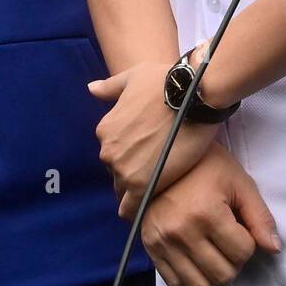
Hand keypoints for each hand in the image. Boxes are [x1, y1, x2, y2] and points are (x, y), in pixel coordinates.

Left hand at [89, 61, 219, 213]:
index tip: (148, 153)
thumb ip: (111, 87)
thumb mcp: (134, 76)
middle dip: (134, 171)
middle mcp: (108, 151)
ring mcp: (123, 169)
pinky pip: (132, 208)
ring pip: (125, 190)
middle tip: (158, 166)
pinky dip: (140, 209)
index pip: (113, 153)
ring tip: (162, 182)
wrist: (194, 93)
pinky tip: (155, 202)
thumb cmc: (166, 80)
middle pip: (118, 172)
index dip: (131, 154)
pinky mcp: (141, 185)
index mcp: (105, 130)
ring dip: (140, 187)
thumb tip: (91, 88)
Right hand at [140, 142, 280, 285]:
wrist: (165, 154)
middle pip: (223, 274)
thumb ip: (260, 217)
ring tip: (214, 250)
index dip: (249, 242)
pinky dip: (190, 275)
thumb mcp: (239, 182)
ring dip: (213, 272)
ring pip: (200, 284)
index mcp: (207, 212)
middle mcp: (182, 231)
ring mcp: (163, 241)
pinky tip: (195, 255)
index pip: (243, 252)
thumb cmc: (206, 165)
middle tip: (230, 241)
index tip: (241, 228)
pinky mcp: (151, 247)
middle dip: (234, 261)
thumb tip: (274, 248)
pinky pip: (175, 282)